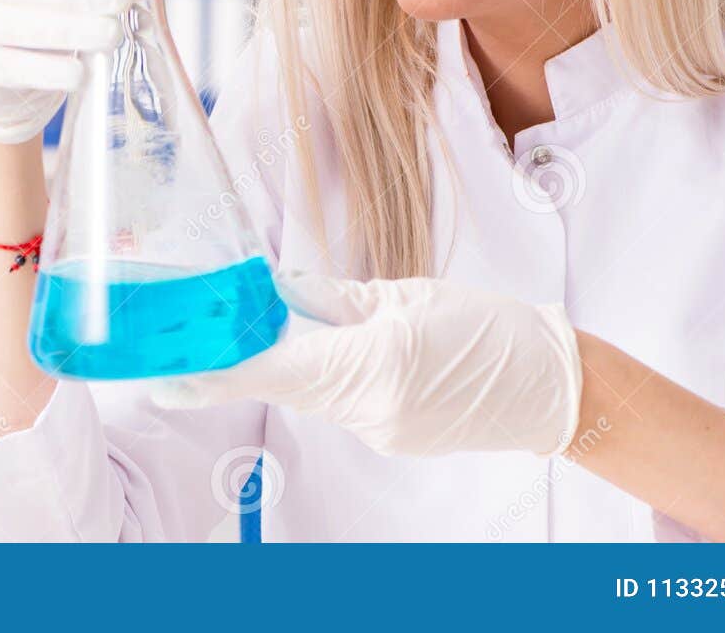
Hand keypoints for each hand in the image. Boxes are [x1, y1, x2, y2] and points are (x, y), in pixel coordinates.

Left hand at [153, 274, 582, 457]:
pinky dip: (326, 375)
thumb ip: (336, 297)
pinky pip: (342, 403)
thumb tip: (278, 288)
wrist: (553, 388)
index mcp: (377, 363)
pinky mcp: (392, 437)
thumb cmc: (490, 329)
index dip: (219, 373)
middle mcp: (374, 408)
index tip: (171, 376)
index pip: (277, 371)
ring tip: (278, 328)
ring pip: (312, 393)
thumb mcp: (408, 295)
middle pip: (287, 384)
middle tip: (202, 339)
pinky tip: (340, 348)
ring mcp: (383, 431)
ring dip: (291, 362)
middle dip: (245, 362)